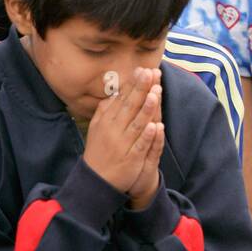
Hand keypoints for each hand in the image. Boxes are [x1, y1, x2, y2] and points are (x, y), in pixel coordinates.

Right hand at [83, 67, 161, 196]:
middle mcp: (113, 130)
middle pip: (129, 106)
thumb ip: (105, 111)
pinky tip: (156, 126)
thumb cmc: (99, 151)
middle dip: (140, 89)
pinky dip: (147, 136)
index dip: (132, 84)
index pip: (121, 99)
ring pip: (136, 124)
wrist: (96, 181)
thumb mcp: (97, 128)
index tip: (141, 69)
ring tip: (155, 92)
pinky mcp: (131, 159)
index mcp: (106, 121)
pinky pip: (140, 146)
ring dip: (146, 108)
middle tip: (150, 72)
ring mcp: (123, 145)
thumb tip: (114, 93)